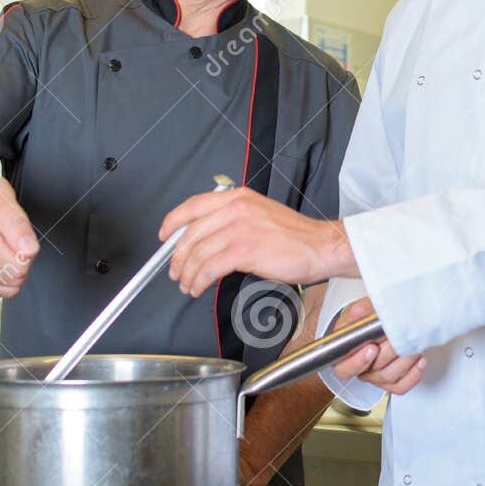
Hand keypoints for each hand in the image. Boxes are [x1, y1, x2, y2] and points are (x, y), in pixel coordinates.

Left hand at [161, 187, 354, 296]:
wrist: (320, 247)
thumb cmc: (295, 237)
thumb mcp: (260, 215)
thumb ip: (232, 219)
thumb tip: (206, 238)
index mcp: (238, 197)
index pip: (193, 205)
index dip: (173, 222)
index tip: (164, 236)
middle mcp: (236, 208)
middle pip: (191, 233)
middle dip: (178, 257)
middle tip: (175, 272)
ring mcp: (240, 228)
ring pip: (198, 253)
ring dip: (187, 273)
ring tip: (187, 285)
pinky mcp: (245, 249)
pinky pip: (209, 267)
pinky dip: (199, 281)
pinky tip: (199, 288)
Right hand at [327, 297, 425, 394]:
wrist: (373, 329)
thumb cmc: (361, 324)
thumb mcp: (355, 314)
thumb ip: (357, 313)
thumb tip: (359, 312)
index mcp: (344, 357)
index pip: (345, 368)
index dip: (359, 361)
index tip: (372, 348)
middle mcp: (360, 370)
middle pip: (374, 370)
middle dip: (389, 353)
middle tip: (398, 338)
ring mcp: (376, 377)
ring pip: (390, 377)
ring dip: (405, 361)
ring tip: (413, 345)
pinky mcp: (391, 382)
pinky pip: (401, 386)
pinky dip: (413, 375)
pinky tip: (420, 360)